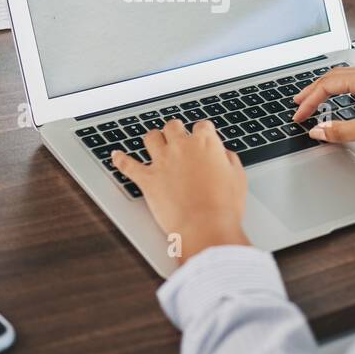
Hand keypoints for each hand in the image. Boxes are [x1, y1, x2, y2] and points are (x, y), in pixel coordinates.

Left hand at [110, 119, 250, 264]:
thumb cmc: (224, 207)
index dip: (202, 132)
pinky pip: (127, 164)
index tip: (202, 137)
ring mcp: (162, 161)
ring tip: (154, 142)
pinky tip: (116, 155)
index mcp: (206, 144)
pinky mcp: (147, 179)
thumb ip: (229, 160)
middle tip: (177, 138)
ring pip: (151, 137)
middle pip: (173, 126)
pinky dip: (120, 159)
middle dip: (175, 131)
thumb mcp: (237, 179)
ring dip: (153, 139)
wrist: (205, 227)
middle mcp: (182, 147)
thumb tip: (223, 154)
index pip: (202, 126)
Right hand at [291, 65, 354, 169]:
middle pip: (336, 77)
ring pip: (349, 78)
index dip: (310, 100)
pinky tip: (344, 99)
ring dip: (329, 89)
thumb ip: (341, 131)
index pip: (329, 85)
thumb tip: (319, 131)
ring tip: (316, 100)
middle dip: (314, 91)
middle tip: (298, 103)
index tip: (299, 115)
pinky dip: (345, 91)